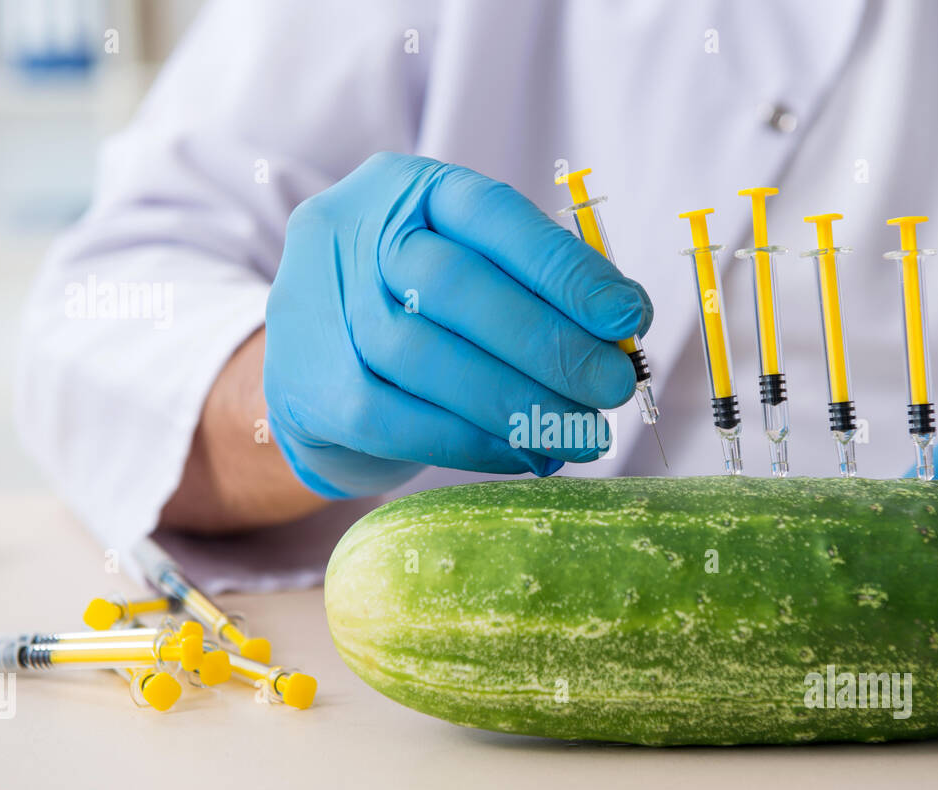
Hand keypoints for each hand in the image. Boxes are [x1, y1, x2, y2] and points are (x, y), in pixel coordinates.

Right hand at [263, 151, 650, 497]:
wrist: (309, 366)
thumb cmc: (414, 310)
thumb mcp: (466, 267)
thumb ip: (533, 288)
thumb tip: (620, 329)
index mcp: (402, 189)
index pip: (492, 215)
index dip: (565, 269)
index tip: (628, 317)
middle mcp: (350, 235)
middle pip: (456, 287)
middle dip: (548, 344)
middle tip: (612, 387)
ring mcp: (318, 310)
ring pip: (427, 359)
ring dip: (519, 404)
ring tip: (580, 433)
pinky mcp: (311, 388)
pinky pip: (401, 422)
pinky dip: (475, 443)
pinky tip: (526, 453)